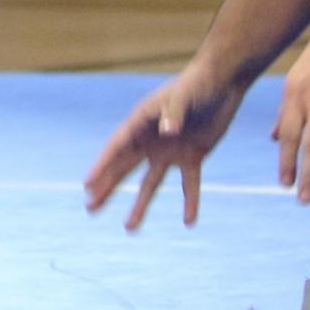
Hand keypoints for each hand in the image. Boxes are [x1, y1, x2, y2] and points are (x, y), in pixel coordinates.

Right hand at [85, 63, 246, 229]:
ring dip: (140, 204)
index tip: (87, 185)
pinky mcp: (192, 155)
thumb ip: (174, 112)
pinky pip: (189, 184)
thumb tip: (167, 131)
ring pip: (150, 183)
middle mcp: (150, 140)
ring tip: (129, 227)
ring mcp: (170, 150)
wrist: (222, 81)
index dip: (101, 167)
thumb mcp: (184, 96)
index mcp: (140, 122)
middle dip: (107, 188)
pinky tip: (189, 222)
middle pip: (124, 168)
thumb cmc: (197, 84)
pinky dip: (189, 201)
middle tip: (90, 208)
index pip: (116, 148)